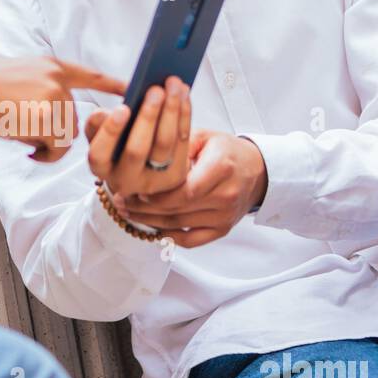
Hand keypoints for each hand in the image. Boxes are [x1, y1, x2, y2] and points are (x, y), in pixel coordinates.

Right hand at [0, 57, 127, 161]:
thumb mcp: (18, 77)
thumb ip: (42, 89)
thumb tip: (54, 120)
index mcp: (50, 66)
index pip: (89, 75)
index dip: (112, 84)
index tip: (132, 88)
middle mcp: (58, 79)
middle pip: (73, 119)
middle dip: (54, 133)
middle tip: (27, 135)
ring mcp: (55, 98)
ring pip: (67, 136)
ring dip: (48, 145)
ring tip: (22, 139)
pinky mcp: (48, 118)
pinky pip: (58, 148)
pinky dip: (45, 155)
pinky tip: (28, 152)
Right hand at [85, 76, 191, 197]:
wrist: (139, 166)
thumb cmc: (115, 142)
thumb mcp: (99, 131)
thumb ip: (99, 122)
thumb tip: (111, 112)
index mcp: (101, 168)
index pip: (99, 154)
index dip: (110, 132)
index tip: (122, 108)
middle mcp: (125, 181)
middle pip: (137, 150)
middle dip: (147, 117)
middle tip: (155, 90)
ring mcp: (153, 182)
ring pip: (164, 144)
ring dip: (171, 111)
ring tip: (174, 85)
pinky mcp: (176, 176)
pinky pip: (182, 141)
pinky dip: (184, 114)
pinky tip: (184, 94)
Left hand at [113, 129, 267, 247]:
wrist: (257, 171)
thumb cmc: (226, 151)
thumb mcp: (205, 136)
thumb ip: (177, 143)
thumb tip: (144, 152)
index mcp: (221, 168)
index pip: (185, 190)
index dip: (157, 194)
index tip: (133, 189)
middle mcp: (225, 196)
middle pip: (177, 209)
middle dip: (144, 207)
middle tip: (120, 200)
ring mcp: (224, 216)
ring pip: (179, 226)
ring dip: (150, 221)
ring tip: (128, 211)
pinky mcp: (222, 230)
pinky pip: (191, 241)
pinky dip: (168, 236)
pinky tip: (150, 227)